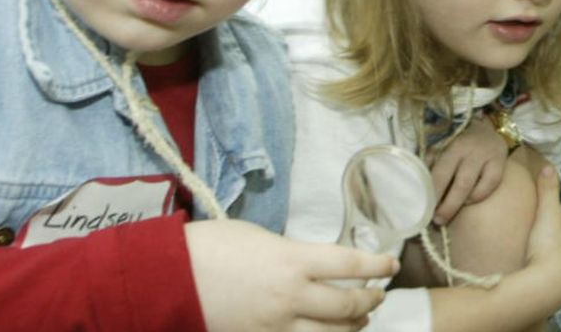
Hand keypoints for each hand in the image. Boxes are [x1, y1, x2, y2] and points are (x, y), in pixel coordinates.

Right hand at [185, 219, 398, 331]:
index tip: (391, 264)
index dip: (377, 265)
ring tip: (359, 320)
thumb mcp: (261, 238)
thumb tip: (312, 264)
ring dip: (352, 327)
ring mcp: (276, 325)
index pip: (351, 264)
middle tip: (376, 296)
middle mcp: (292, 296)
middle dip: (369, 302)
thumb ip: (293, 253)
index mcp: (294, 260)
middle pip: (348, 306)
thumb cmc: (211, 247)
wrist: (168, 278)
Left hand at [428, 115, 508, 225]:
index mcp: (451, 146)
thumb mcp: (441, 146)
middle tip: (438, 220)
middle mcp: (471, 150)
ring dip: (460, 204)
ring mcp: (487, 156)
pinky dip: (478, 196)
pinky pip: (490, 186)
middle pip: (460, 184)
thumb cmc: (456, 140)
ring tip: (450, 213)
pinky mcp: (500, 162)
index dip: (432, 194)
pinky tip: (469, 199)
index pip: (440, 173)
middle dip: (447, 206)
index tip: (424, 210)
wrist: (483, 127)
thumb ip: (431, 163)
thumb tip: (419, 190)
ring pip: (474, 188)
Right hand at [522, 166, 560, 303]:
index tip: (533, 202)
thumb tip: (549, 167)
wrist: (548, 287)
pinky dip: (540, 261)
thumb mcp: (547, 215)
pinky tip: (529, 262)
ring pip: (554, 250)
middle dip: (546, 226)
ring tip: (526, 242)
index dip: (548, 205)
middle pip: (558, 232)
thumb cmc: (548, 247)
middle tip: (527, 222)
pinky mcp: (557, 282)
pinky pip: (547, 265)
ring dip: (543, 245)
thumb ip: (548, 192)